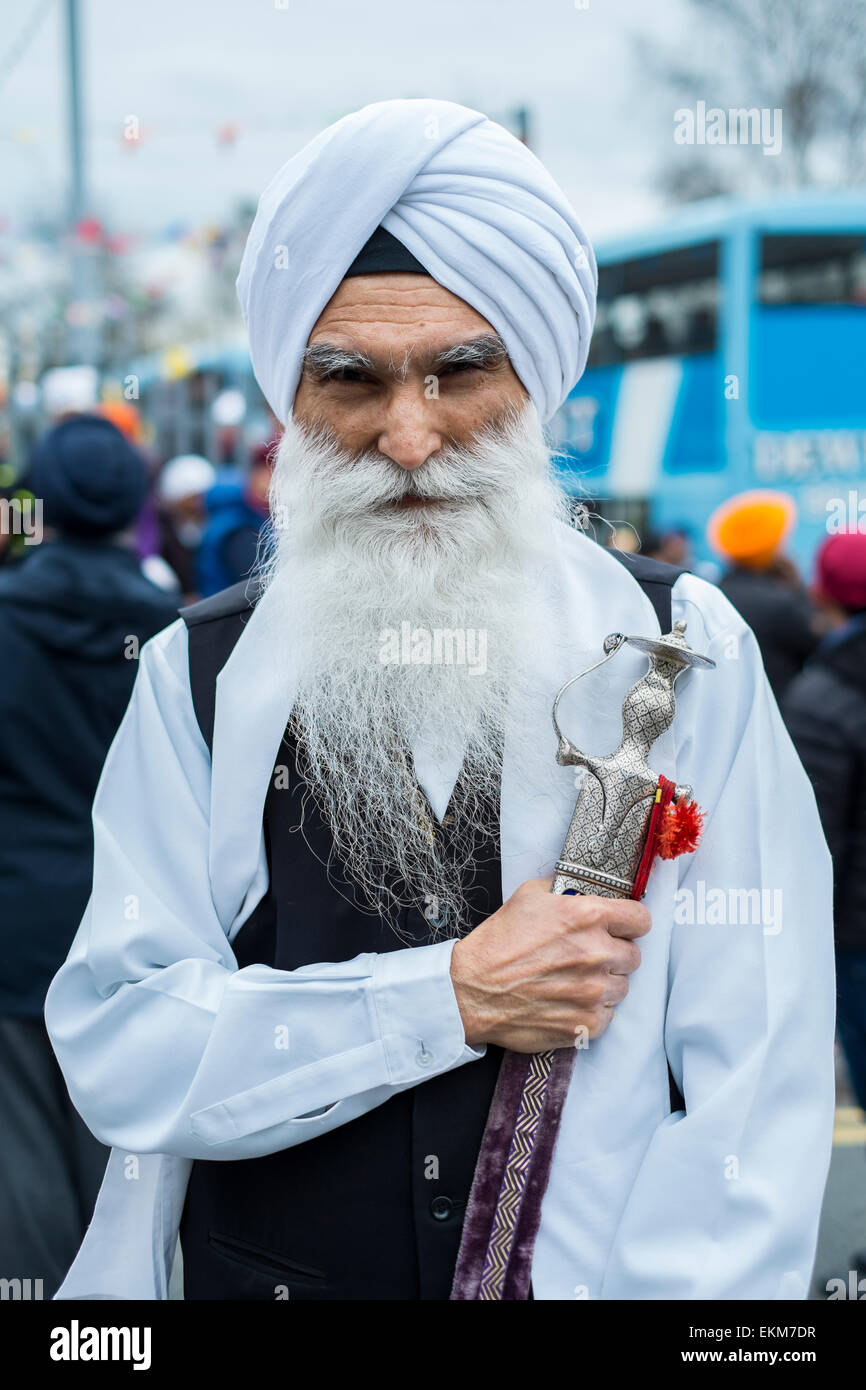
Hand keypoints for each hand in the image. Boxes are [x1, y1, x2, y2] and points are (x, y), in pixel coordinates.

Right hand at [449, 877, 649, 1051]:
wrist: (472, 989)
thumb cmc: (498, 942)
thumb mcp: (529, 896)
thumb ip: (567, 892)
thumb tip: (588, 890)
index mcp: (587, 916)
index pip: (641, 919)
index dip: (630, 923)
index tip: (621, 929)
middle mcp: (597, 953)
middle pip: (634, 955)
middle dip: (614, 954)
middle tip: (588, 956)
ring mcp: (594, 992)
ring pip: (623, 986)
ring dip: (605, 983)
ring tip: (574, 981)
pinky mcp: (588, 1023)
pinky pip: (608, 1014)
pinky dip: (592, 1009)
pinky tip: (567, 1001)